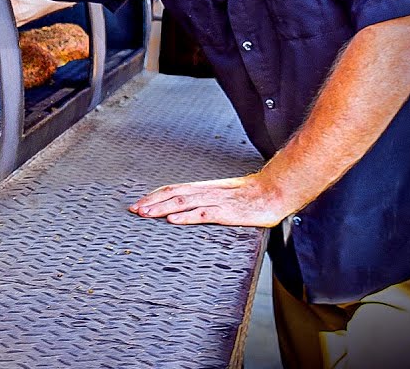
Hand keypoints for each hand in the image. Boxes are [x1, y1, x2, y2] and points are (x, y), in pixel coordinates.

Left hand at [128, 174, 295, 227]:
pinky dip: (187, 217)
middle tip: (134, 210)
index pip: (173, 188)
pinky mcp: (227, 213)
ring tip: (146, 214)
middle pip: (173, 194)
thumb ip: (206, 200)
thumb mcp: (224, 195)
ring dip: (162, 208)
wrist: (275, 191)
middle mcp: (206, 192)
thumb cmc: (251, 195)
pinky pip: (204, 214)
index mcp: (204, 188)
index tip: (139, 203)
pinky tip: (174, 221)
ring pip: (183, 202)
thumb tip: (187, 208)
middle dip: (151, 202)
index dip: (155, 195)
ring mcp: (216, 201)